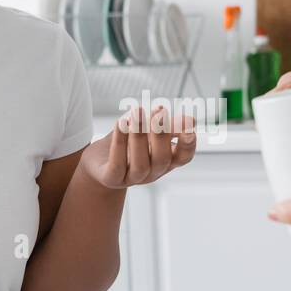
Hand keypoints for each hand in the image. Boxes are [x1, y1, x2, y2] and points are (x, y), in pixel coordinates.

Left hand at [80, 105, 196, 188]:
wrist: (99, 159)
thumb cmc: (128, 143)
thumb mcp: (149, 131)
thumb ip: (168, 126)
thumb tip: (191, 120)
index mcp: (165, 160)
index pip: (183, 157)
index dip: (188, 144)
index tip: (189, 127)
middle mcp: (152, 172)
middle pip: (162, 159)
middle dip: (161, 135)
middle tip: (159, 112)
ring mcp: (132, 178)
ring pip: (140, 163)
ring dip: (139, 137)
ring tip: (137, 113)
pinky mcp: (112, 179)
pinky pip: (117, 164)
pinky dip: (119, 143)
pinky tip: (120, 123)